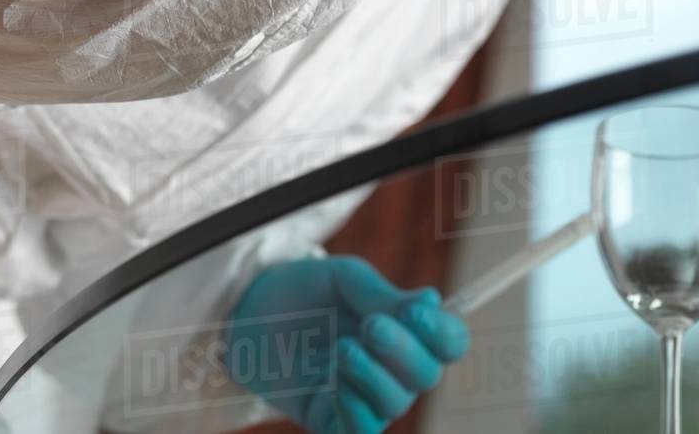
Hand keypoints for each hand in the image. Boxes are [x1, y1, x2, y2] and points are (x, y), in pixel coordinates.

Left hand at [224, 256, 468, 433]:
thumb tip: (433, 303)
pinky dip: (353, 408)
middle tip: (368, 326)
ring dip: (371, 376)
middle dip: (402, 351)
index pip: (450, 343)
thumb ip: (386, 296)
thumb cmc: (305, 290)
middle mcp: (394, 368)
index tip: (415, 314)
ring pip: (396, 404)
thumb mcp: (345, 280)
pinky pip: (363, 431)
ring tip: (339, 350)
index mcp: (406, 329)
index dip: (443, 333)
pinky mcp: (334, 420)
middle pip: (427, 376)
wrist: (248, 313)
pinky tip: (331, 383)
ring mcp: (365, 397)